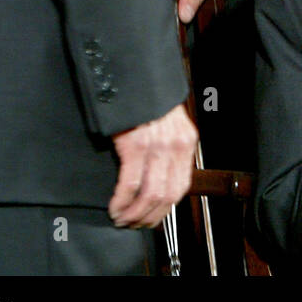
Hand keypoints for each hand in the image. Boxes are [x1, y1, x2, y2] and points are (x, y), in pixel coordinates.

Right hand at [109, 103, 196, 227]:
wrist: (137, 77)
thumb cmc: (149, 101)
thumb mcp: (170, 124)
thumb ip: (170, 148)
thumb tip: (159, 177)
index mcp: (186, 143)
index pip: (182, 186)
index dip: (166, 209)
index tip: (153, 219)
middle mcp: (176, 147)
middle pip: (167, 195)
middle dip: (149, 217)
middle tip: (134, 224)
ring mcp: (157, 147)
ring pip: (149, 194)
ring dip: (133, 213)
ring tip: (122, 219)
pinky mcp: (135, 145)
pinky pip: (130, 184)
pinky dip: (121, 201)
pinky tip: (115, 207)